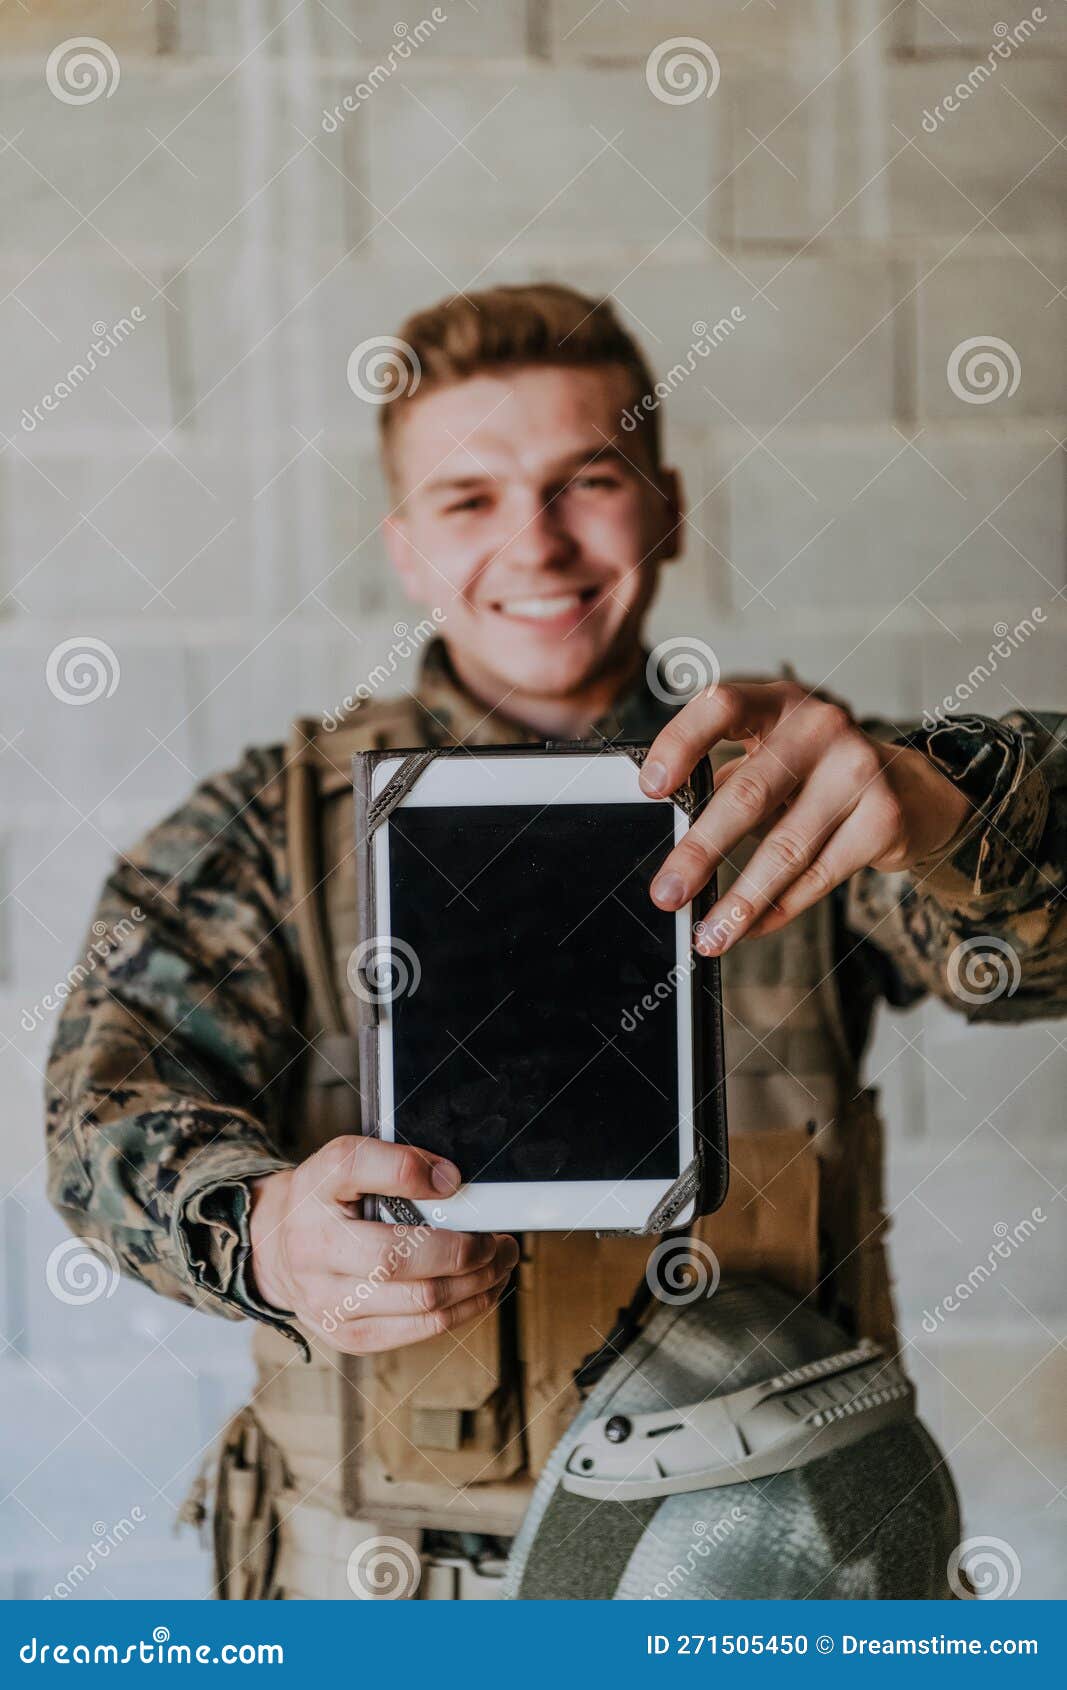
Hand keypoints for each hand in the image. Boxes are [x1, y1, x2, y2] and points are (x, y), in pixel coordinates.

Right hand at [248, 1135, 517, 1353]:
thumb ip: (393, 1160)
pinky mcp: (350, 1337)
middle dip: (466, 1250)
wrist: (278, 1250)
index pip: (358, 1170)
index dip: (410, 1174)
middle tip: (497, 1239)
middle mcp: (314, 1256)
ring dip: (477, 1283)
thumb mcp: (343, 1162)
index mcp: (314, 1199)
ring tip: (499, 1263)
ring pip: (422, 1302)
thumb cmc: (322, 1202)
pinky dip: (463, 1309)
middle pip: (403, 1259)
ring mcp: (330, 1305)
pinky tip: (480, 1291)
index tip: (452, 1180)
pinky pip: (420, 1329)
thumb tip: (449, 1180)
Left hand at [640, 680, 972, 953]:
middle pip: (748, 793)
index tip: (650, 789)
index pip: (722, 707)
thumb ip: (724, 782)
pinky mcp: (884, 818)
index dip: (681, 743)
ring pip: (785, 848)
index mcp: (778, 703)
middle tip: (667, 893)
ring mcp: (858, 770)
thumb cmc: (817, 774)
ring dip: (740, 901)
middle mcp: (820, 727)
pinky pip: (818, 877)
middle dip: (700, 852)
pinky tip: (750, 928)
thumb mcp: (771, 757)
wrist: (910, 790)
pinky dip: (777, 909)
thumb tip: (668, 842)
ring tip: (709, 934)